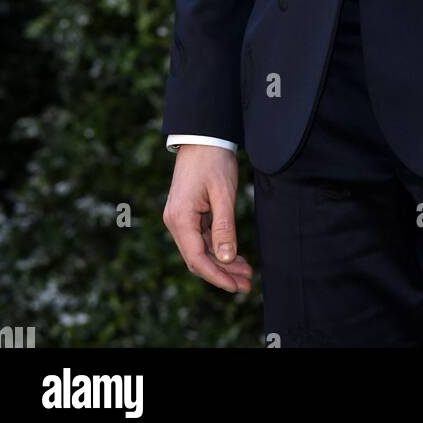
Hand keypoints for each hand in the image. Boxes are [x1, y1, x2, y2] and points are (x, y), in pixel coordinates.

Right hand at [163, 145, 253, 293]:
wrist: (203, 135)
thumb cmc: (213, 160)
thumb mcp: (223, 194)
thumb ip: (224, 227)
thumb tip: (226, 259)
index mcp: (180, 219)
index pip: (197, 259)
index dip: (217, 276)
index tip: (236, 287)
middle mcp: (175, 222)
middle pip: (198, 258)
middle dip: (222, 274)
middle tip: (247, 285)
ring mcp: (180, 218)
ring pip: (201, 250)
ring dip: (222, 263)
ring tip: (247, 274)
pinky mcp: (188, 214)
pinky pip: (202, 239)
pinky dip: (219, 248)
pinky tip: (236, 257)